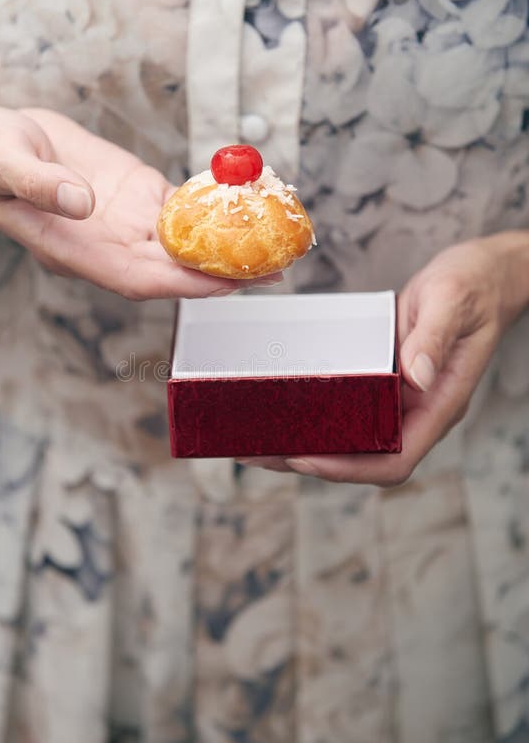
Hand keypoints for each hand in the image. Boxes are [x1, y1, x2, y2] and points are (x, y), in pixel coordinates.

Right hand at [0, 106, 280, 299]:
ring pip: (184, 243)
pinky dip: (215, 211)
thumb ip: (37, 183)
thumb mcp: (1, 158)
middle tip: (275, 268)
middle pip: (173, 268)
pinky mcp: (138, 196)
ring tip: (278, 242)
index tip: (226, 283)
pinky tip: (248, 206)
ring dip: (228, 247)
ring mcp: (126, 222)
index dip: (182, 283)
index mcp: (74, 248)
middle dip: (223, 273)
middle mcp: (108, 244)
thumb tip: (83, 203)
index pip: (136, 277)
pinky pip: (182, 210)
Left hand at [238, 233, 528, 485]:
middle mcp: (419, 410)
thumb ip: (434, 338)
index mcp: (440, 404)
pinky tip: (286, 405)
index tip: (306, 458)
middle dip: (315, 461)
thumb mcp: (452, 301)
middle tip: (262, 453)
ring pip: (354, 438)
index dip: (350, 468)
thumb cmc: (475, 286)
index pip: (395, 458)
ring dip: (310, 442)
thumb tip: (415, 377)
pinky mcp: (387, 380)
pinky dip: (318, 413)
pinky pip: (352, 408)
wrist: (483, 274)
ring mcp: (402, 398)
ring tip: (260, 440)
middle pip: (366, 458)